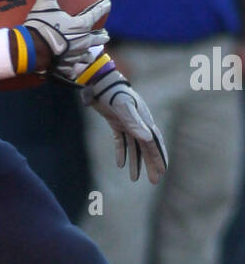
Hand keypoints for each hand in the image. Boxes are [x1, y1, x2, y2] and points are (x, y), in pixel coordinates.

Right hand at [25, 0, 110, 66]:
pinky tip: (74, 69)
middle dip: (102, 36)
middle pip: (97, 39)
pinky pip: (74, 69)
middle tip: (105, 35)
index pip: (95, 14)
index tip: (108, 4)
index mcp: (80, 26)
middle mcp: (82, 42)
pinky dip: (75, 69)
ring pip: (87, 56)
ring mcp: (74, 57)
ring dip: (89, 54)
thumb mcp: (44, 4)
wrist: (31, 50)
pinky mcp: (65, 68)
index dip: (102, 8)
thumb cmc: (40, 26)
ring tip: (90, 53)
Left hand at [83, 67, 168, 184]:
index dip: (159, 157)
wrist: (100, 82)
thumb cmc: (113, 93)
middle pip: (146, 148)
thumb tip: (148, 139)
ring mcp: (127, 123)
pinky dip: (122, 152)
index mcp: (144, 121)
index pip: (154, 143)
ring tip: (135, 179)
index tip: (163, 171)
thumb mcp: (123, 109)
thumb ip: (135, 124)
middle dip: (151, 164)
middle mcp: (138, 123)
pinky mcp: (116, 123)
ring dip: (136, 162)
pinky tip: (120, 165)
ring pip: (134, 147)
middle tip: (155, 181)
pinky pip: (121, 141)